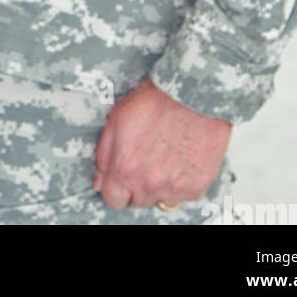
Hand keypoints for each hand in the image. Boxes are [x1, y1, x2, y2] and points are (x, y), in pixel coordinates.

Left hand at [93, 79, 230, 209]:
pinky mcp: (197, 186)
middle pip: (137, 200)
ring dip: (160, 185)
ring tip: (165, 156)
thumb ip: (104, 155)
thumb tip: (100, 181)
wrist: (193, 96)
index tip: (120, 178)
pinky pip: (184, 195)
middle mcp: (150, 183)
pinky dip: (181, 182)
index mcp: (125, 168)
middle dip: (137, 184)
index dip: (115, 187)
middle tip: (146, 158)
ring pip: (160, 199)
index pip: (113, 199)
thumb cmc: (157, 101)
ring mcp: (175, 187)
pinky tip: (180, 158)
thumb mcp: (117, 118)